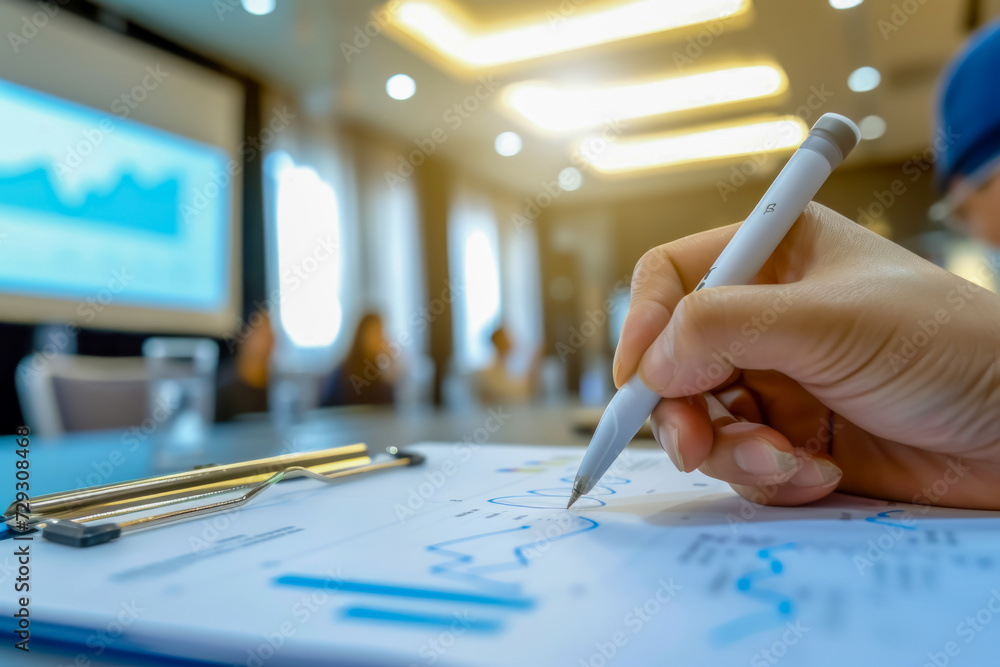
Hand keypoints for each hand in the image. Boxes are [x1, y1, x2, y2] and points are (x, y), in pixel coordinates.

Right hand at [613, 203, 999, 508]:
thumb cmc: (948, 348)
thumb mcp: (827, 321)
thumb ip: (723, 328)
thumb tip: (648, 365)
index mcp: (774, 257)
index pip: (674, 277)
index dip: (645, 324)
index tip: (637, 379)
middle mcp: (767, 318)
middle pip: (673, 361)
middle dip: (681, 409)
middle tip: (693, 445)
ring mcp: (779, 381)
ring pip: (702, 421)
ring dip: (733, 452)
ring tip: (784, 461)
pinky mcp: (795, 439)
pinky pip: (743, 463)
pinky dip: (770, 478)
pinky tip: (818, 475)